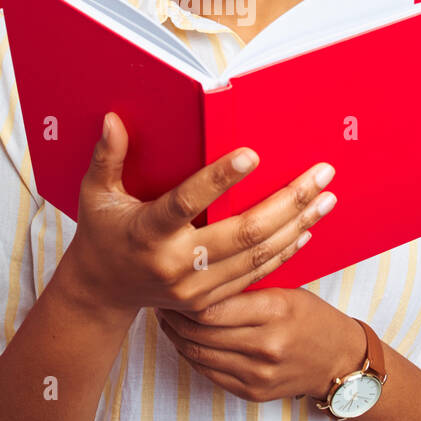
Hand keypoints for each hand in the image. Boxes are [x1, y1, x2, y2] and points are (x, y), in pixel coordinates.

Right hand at [62, 112, 336, 315]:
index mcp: (148, 233)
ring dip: (297, 225)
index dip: (220, 179)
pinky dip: (284, 252)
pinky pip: (255, 275)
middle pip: (243, 233)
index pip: (188, 203)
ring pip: (258, 256)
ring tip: (326, 197)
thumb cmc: (101, 232)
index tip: (253, 154)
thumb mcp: (95, 194)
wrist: (102, 291)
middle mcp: (176, 264)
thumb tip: (114, 119)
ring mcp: (195, 287)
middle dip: (288, 201)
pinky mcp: (209, 301)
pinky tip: (306, 229)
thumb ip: (106, 158)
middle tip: (321, 173)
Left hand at [154, 287, 367, 402]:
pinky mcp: (252, 392)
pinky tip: (183, 338)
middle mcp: (266, 344)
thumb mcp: (286, 289)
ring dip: (175, 334)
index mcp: (275, 310)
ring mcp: (258, 373)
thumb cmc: (311, 317)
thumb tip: (199, 268)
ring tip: (166, 316)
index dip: (185, 294)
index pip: (212, 306)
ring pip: (198, 353)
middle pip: (199, 331)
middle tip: (161, 296)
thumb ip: (246, 284)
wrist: (339, 361)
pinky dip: (190, 353)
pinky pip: (207, 372)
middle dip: (173, 313)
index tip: (174, 280)